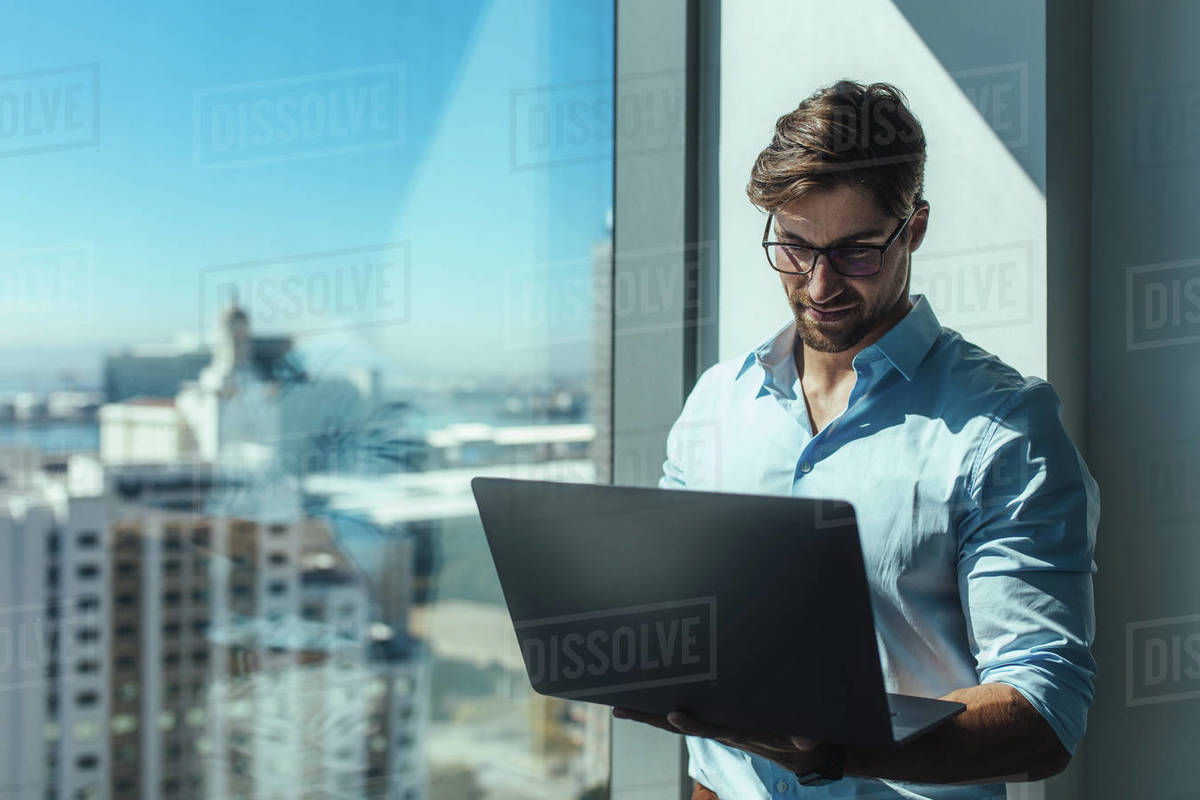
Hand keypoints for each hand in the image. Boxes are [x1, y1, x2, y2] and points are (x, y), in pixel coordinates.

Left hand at [612, 707, 828, 774]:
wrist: (799, 751)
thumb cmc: (799, 739)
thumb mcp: (804, 740)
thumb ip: (803, 738)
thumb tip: (806, 742)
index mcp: (738, 733)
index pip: (711, 729)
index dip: (693, 724)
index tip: (674, 715)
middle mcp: (720, 730)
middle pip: (679, 726)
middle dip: (649, 718)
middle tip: (619, 709)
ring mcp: (715, 725)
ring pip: (676, 721)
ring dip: (648, 714)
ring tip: (620, 706)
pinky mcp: (716, 720)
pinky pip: (686, 715)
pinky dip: (664, 710)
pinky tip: (647, 701)